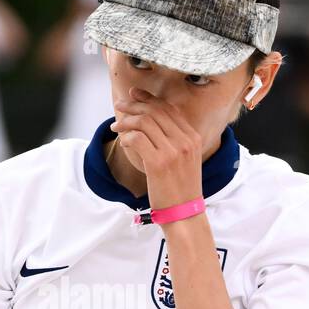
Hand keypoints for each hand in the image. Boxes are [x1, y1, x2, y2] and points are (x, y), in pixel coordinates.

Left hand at [110, 87, 203, 208]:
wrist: (184, 213)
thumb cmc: (181, 189)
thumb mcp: (186, 160)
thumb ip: (175, 140)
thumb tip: (151, 123)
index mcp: (193, 137)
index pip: (168, 108)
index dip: (149, 98)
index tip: (134, 94)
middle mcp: (185, 141)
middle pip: (155, 111)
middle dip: (134, 104)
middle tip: (119, 105)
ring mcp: (173, 151)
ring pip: (145, 122)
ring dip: (126, 120)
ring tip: (116, 125)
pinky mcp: (158, 163)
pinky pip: (137, 139)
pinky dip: (127, 137)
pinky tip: (123, 142)